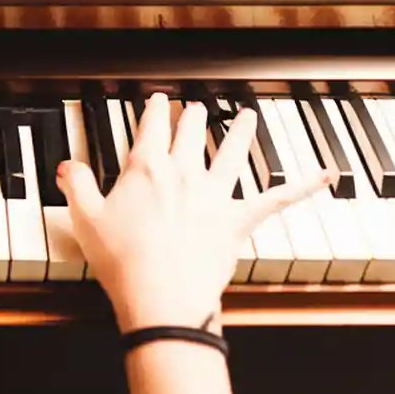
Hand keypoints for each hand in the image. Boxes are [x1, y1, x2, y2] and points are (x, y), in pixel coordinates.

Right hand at [58, 92, 332, 332]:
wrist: (159, 293)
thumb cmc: (122, 260)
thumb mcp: (85, 219)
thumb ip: (77, 186)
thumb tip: (67, 166)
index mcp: (145, 168)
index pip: (151, 126)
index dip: (154, 110)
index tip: (157, 100)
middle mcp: (183, 173)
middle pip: (191, 133)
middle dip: (193, 116)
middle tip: (196, 107)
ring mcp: (215, 195)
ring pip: (232, 152)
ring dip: (239, 132)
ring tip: (247, 116)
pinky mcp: (238, 220)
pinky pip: (277, 198)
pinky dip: (304, 185)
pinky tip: (327, 174)